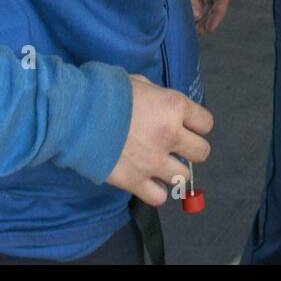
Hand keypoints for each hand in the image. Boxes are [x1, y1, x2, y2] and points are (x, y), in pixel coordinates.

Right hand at [105, 74, 212, 205]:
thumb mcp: (139, 82)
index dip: (196, 125)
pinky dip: (155, 191)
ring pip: (183, 178)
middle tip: (174, 147)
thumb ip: (159, 96)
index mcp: (174, 107)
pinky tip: (146, 182)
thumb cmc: (106, 91)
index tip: (186, 126)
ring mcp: (154, 161)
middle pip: (201, 152)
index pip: (206, 123)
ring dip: (173, 172)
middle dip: (190, 149)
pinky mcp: (135, 181)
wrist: (75, 113)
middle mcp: (170, 135)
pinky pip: (159, 197)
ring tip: (158, 165)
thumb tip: (164, 106)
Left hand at [173, 0, 229, 33]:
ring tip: (192, 28)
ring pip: (206, 2)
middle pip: (215, 1)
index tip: (209, 28)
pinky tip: (188, 19)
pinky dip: (194, 9)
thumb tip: (198, 16)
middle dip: (208, 17)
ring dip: (201, 15)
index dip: (218, 14)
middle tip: (198, 31)